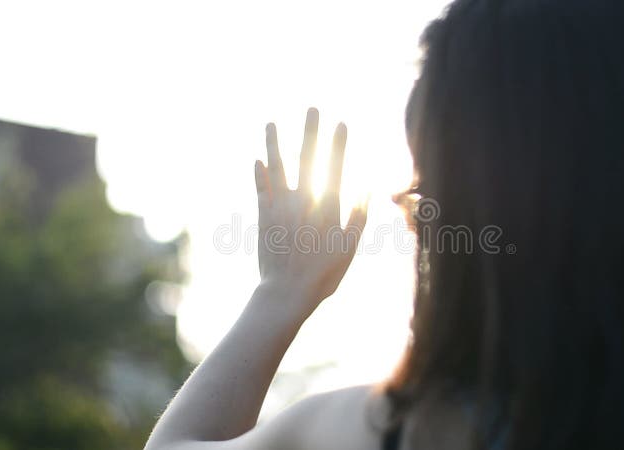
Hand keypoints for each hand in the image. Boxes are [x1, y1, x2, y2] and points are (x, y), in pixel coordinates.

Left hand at [254, 108, 367, 317]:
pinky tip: (257, 159)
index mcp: (327, 207)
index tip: (341, 123)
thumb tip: (367, 189)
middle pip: (307, 158)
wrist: (286, 292)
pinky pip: (260, 189)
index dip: (339, 144)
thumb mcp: (349, 248)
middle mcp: (303, 200)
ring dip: (274, 143)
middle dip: (310, 131)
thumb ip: (358, 217)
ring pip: (277, 167)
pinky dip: (259, 173)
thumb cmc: (323, 275)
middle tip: (312, 108)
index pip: (335, 167)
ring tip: (271, 123)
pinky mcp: (263, 217)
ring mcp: (280, 207)